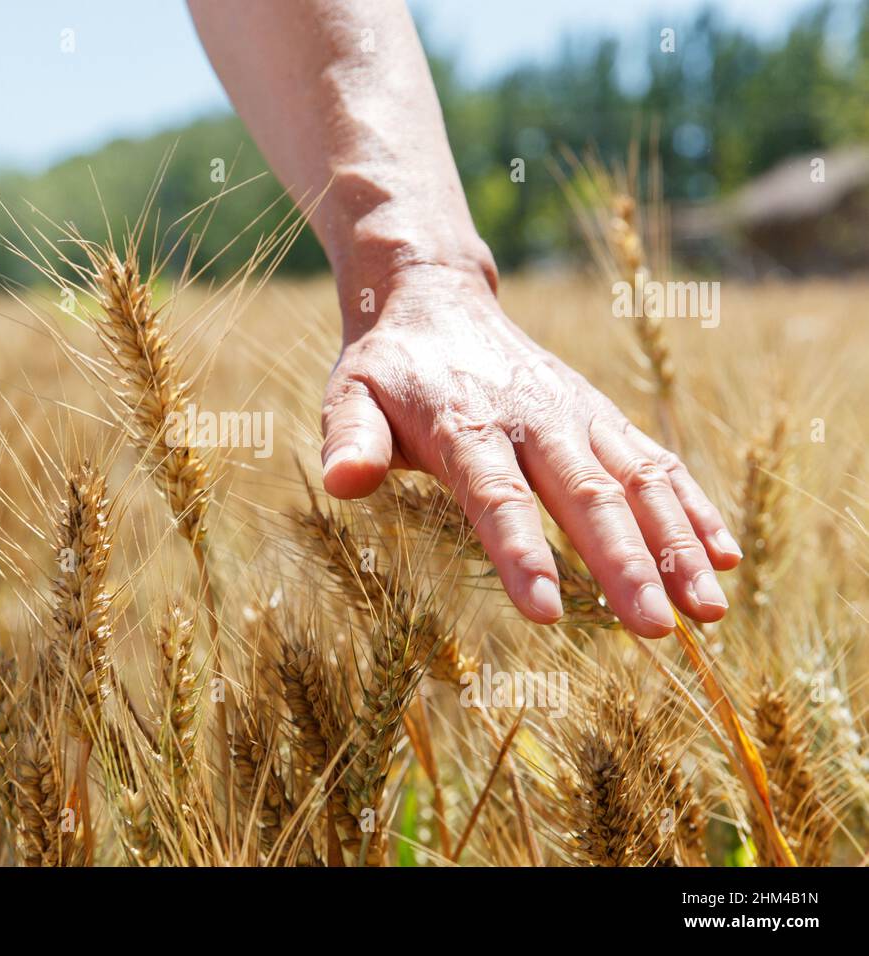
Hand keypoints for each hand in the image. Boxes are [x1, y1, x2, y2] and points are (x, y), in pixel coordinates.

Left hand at [320, 262, 742, 637]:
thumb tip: (342, 483)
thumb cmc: (388, 369)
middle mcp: (532, 420)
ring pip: (636, 481)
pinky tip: (723, 557)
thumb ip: (351, 440)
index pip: (496, 497)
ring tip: (710, 610)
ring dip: (676, 544)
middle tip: (657, 629)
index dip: (520, 553)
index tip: (546, 612)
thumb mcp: (350, 396)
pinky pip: (654, 461)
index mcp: (465, 426)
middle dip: (624, 564)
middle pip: (584, 496)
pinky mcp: (600, 416)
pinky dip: (691, 506)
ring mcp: (575, 416)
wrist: (436, 302)